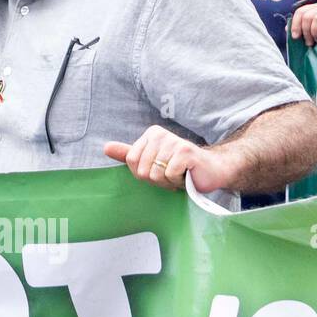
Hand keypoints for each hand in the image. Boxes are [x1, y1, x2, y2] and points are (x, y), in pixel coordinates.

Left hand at [103, 125, 234, 192]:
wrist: (211, 171)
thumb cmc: (179, 168)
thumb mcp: (151, 161)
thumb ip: (128, 154)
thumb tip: (105, 148)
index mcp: (150, 134)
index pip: (132, 162)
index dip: (145, 174)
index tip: (160, 171)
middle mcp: (161, 134)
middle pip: (143, 170)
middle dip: (157, 180)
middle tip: (172, 175)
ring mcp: (174, 142)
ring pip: (155, 174)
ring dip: (169, 182)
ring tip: (180, 175)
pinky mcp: (186, 152)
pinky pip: (169, 175)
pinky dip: (178, 182)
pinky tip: (187, 176)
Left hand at [291, 2, 316, 45]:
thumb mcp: (315, 29)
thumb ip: (302, 27)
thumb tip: (287, 29)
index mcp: (313, 8)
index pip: (299, 12)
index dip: (295, 24)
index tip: (296, 37)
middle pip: (306, 16)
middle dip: (305, 31)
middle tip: (309, 43)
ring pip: (315, 19)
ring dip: (314, 33)